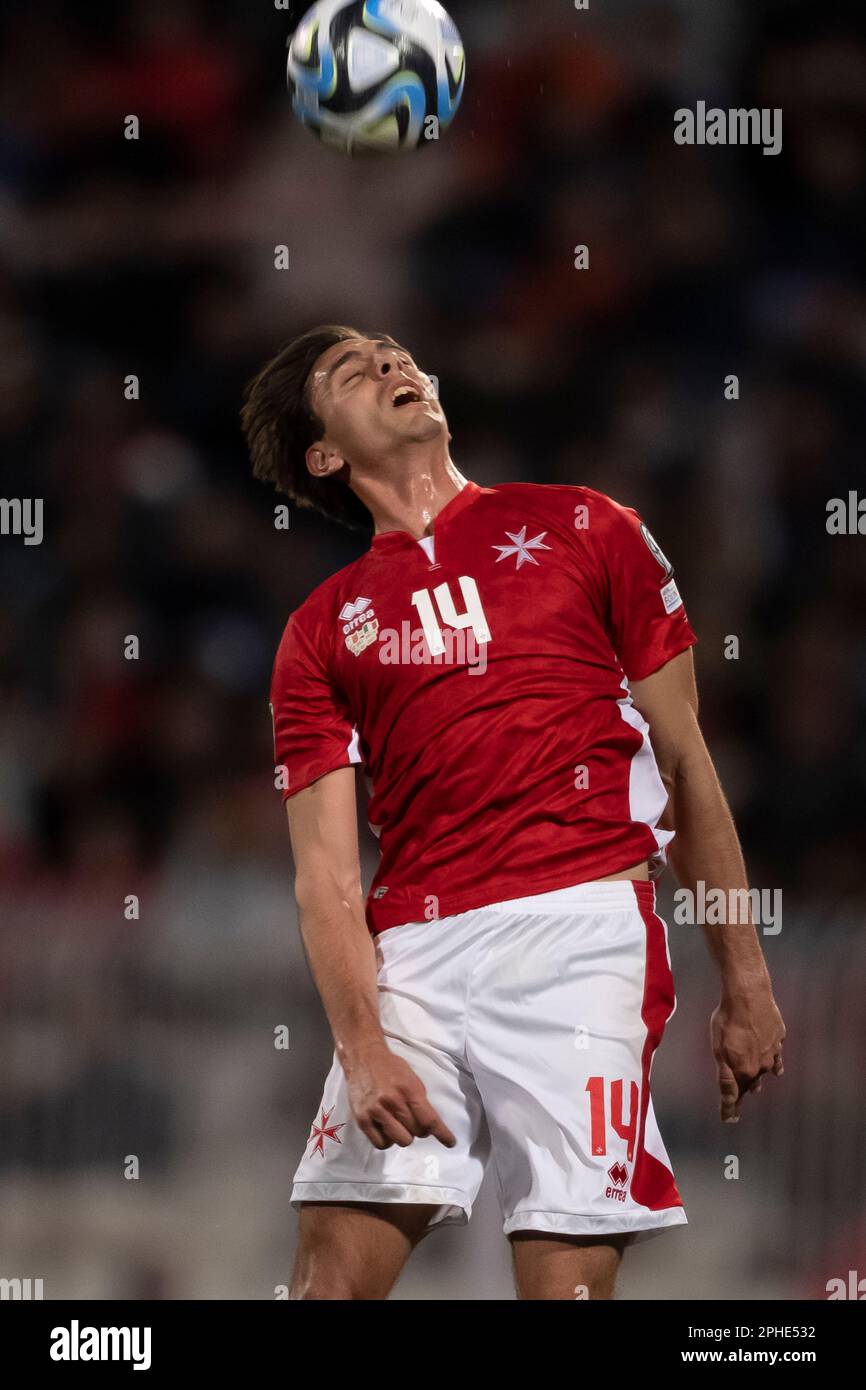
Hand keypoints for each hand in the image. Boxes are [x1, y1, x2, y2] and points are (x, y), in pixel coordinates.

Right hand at [343, 1041, 456, 1150]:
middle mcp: (393, 1101)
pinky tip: (386, 1129)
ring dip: (404, 1135)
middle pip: (416, 1132)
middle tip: (412, 1120)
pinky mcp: (362, 1119)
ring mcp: (376, 1111)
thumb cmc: (390, 1068)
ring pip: (401, 1140)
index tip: (450, 1142)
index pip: (429, 1119)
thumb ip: (420, 1101)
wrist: (363, 1058)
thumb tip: (428, 1126)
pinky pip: (381, 1144)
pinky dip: (387, 1140)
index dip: (442, 1134)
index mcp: (409, 1089)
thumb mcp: (411, 1079)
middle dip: (419, 1129)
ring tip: (397, 1123)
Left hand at [710, 982, 784, 1123]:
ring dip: (759, 1079)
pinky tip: (776, 1068)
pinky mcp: (779, 1037)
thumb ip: (725, 1078)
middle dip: (744, 1092)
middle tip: (740, 1099)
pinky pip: (777, 1056)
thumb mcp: (719, 1050)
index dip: (731, 1109)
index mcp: (745, 1070)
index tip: (728, 1120)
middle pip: (751, 1083)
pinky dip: (775, 1064)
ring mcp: (773, 1052)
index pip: (736, 1095)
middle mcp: (762, 1066)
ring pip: (766, 1072)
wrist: (749, 996)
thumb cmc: (728, 1021)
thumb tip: (729, 1102)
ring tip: (756, 1088)